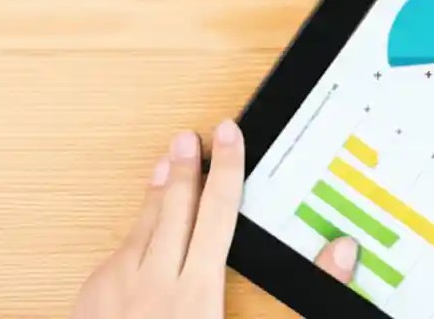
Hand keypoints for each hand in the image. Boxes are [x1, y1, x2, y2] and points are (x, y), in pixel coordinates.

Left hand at [71, 121, 359, 318]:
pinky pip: (119, 252)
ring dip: (158, 190)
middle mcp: (154, 281)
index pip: (217, 212)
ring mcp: (117, 285)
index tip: (229, 134)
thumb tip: (341, 252)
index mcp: (197, 292)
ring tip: (168, 162)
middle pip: (175, 206)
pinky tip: (144, 225)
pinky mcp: (91, 295)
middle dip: (187, 166)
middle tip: (191, 135)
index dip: (227, 168)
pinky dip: (136, 230)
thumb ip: (301, 299)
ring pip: (143, 223)